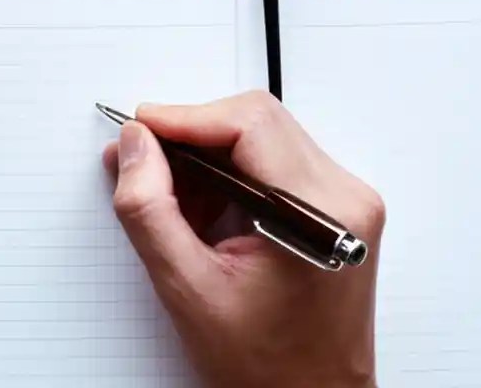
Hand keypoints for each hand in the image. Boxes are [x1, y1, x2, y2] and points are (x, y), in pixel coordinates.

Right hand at [103, 92, 384, 387]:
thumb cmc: (266, 366)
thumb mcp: (187, 288)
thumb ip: (150, 208)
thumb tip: (135, 146)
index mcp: (320, 212)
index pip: (248, 124)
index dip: (184, 117)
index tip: (139, 131)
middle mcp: (344, 197)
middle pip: (256, 121)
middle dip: (190, 134)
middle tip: (141, 161)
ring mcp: (344, 202)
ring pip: (261, 138)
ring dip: (206, 154)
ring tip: (166, 196)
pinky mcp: (333, 210)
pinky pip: (272, 163)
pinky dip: (226, 173)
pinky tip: (197, 209)